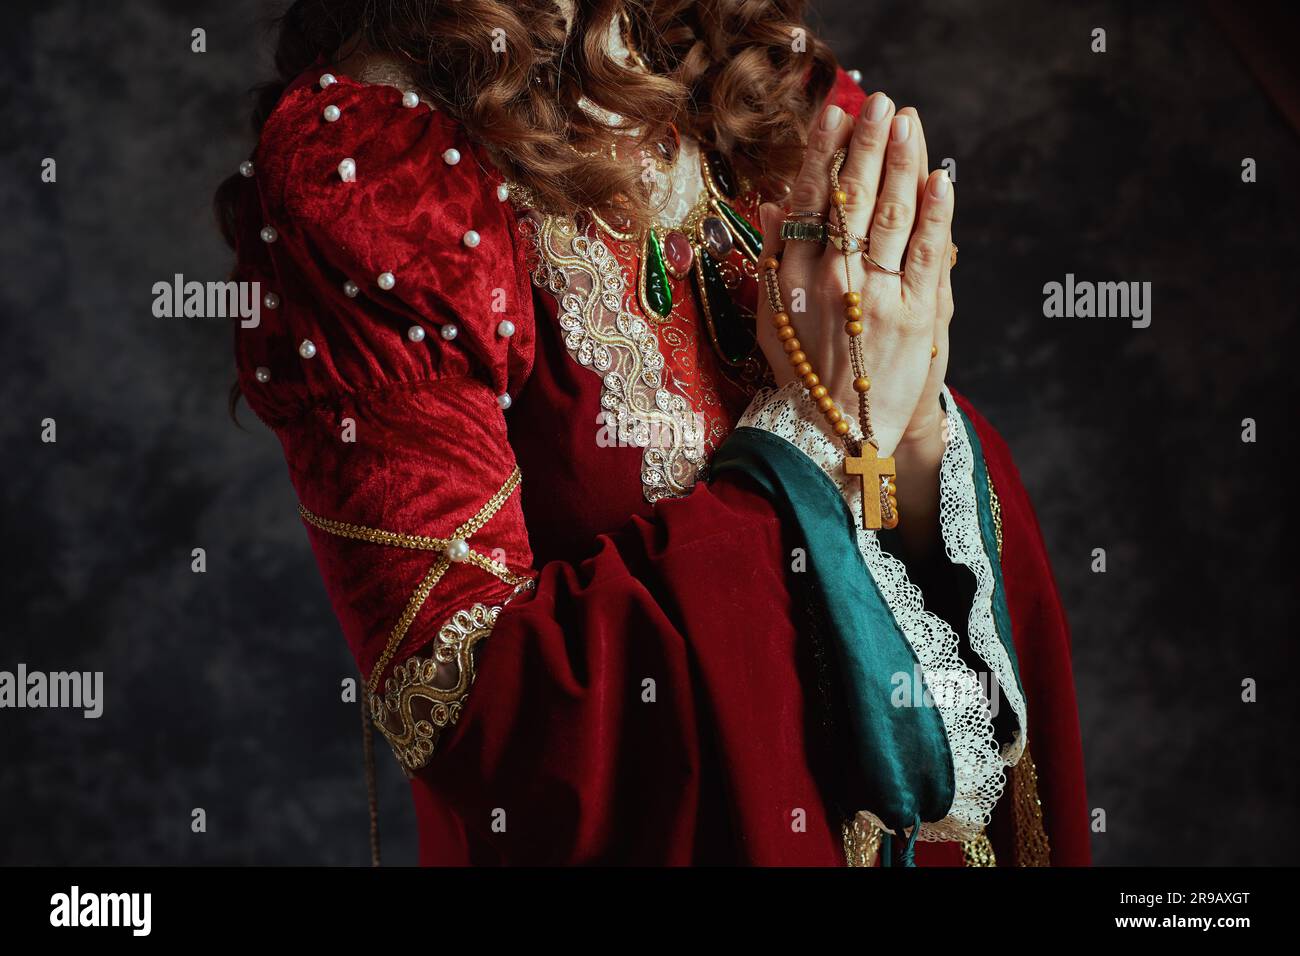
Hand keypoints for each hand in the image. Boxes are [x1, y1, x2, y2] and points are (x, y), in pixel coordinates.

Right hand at [754, 93, 954, 458]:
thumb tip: (774, 205)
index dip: (823, 155)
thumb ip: (773, 259)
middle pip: (855, 199)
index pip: (810, 203)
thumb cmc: (802, 376)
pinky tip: (940, 177)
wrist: (837, 437)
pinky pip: (929, 254)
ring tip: (908, 122)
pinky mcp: (918, 316)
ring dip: (903, 162)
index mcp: (797, 278)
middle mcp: (836, 281)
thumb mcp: (773, 319)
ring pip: (893, 216)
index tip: (834, 115)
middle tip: (880, 104)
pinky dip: (937, 213)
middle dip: (869, 145)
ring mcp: (880, 296)